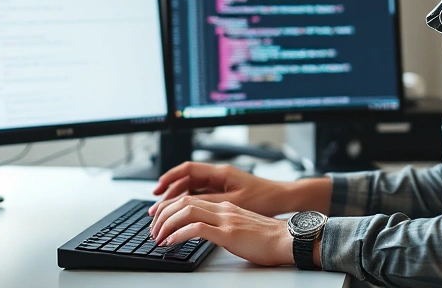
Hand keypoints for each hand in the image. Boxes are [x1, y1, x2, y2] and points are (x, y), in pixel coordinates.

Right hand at [149, 161, 289, 217]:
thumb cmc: (264, 198)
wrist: (283, 199)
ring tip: (165, 214)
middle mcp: (219, 175)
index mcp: (220, 172)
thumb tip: (185, 205)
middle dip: (169, 192)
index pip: (187, 170)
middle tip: (156, 207)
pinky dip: (190, 203)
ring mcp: (222, 184)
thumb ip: (208, 202)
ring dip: (178, 199)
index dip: (169, 178)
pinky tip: (183, 215)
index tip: (156, 190)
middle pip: (186, 180)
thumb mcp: (233, 202)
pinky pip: (202, 195)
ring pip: (193, 189)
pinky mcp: (226, 193)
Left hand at [149, 196, 292, 266]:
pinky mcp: (228, 233)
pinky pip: (196, 229)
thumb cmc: (269, 238)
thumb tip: (209, 234)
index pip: (190, 199)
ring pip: (186, 211)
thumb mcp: (241, 228)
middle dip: (163, 214)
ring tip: (158, 237)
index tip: (160, 221)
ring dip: (167, 224)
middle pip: (183, 201)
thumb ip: (224, 226)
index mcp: (225, 206)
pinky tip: (171, 242)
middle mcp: (223, 208)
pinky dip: (178, 234)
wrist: (288, 240)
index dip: (170, 208)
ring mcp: (225, 219)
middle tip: (153, 230)